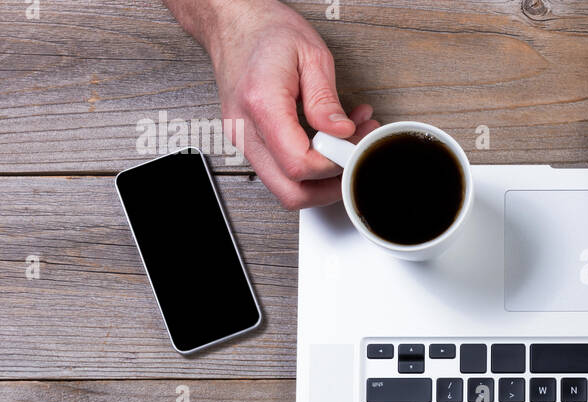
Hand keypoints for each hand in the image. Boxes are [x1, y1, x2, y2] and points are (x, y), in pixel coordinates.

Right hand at [203, 0, 379, 208]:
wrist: (233, 24)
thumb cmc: (266, 32)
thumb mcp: (310, 54)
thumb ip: (326, 99)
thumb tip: (342, 132)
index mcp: (262, 104)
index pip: (299, 163)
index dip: (333, 164)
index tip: (354, 146)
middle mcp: (246, 130)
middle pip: (289, 191)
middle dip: (330, 186)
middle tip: (355, 160)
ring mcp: (244, 140)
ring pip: (284, 188)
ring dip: (322, 178)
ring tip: (348, 145)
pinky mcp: (249, 142)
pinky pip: (281, 170)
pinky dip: (309, 166)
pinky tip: (329, 142)